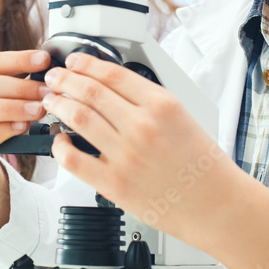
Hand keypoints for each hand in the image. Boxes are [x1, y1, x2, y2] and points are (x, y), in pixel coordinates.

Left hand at [42, 52, 240, 242]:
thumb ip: (150, 102)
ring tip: (52, 102)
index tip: (74, 62)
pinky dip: (60, 146)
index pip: (112, 73)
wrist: (217, 206)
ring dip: (59, 106)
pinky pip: (74, 159)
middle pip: (90, 91)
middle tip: (54, 79)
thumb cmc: (204, 167)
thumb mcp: (184, 118)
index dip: (86, 64)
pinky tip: (59, 141)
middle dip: (65, 80)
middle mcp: (143, 126)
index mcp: (162, 105)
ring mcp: (127, 155)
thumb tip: (114, 88)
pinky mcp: (115, 184)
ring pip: (78, 118)